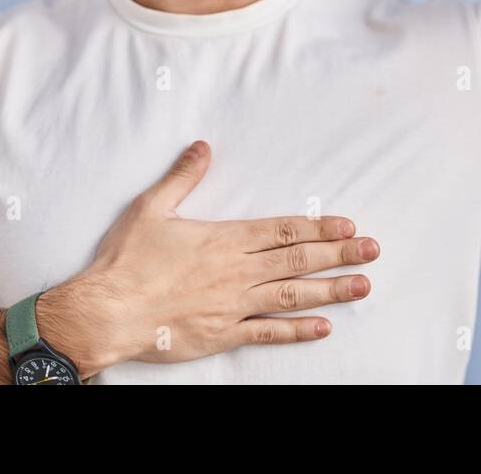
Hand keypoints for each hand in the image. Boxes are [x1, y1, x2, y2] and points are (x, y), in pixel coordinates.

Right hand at [37, 140, 379, 377]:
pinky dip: (297, 330)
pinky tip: (323, 326)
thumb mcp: (151, 208)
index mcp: (224, 238)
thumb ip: (182, 177)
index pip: (283, 229)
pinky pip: (268, 331)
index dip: (319, 227)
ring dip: (331, 289)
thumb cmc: (126, 261)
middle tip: (373, 249)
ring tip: (363, 286)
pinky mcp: (223, 333)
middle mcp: (237, 270)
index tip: (348, 225)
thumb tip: (202, 147)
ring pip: (293, 294)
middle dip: (340, 254)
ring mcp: (233, 304)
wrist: (107, 311)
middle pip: (298, 259)